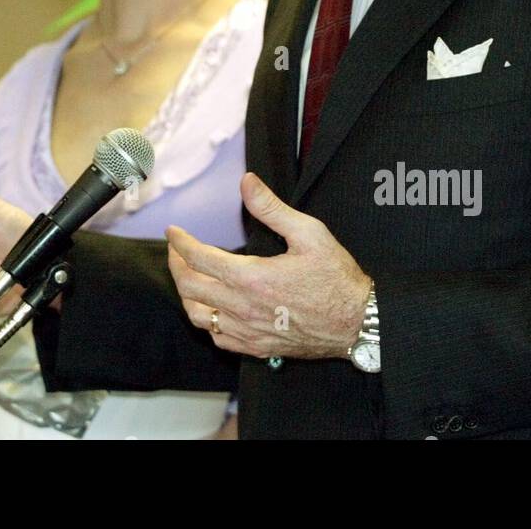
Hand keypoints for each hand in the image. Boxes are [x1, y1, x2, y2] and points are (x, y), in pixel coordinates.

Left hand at [167, 172, 370, 360]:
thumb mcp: (309, 233)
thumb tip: (247, 182)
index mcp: (252, 278)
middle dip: (176, 264)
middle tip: (176, 250)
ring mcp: (248, 331)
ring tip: (188, 276)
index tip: (173, 231)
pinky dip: (207, 320)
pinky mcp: (257, 348)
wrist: (357, 323)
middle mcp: (243, 308)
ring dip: (186, 294)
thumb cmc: (336, 278)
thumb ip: (272, 208)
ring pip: (198, 316)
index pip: (199, 259)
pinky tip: (212, 307)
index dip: (180, 242)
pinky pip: (218, 337)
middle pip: (190, 287)